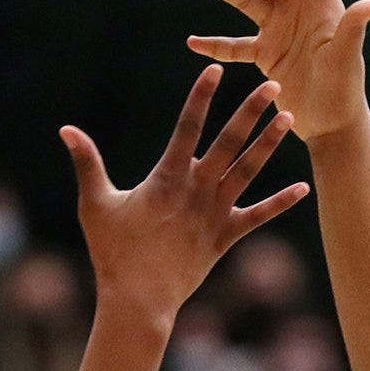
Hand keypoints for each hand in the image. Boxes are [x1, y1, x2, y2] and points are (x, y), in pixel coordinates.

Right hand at [60, 67, 307, 318]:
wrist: (140, 300)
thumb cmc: (114, 253)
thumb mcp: (96, 205)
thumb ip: (88, 164)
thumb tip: (66, 129)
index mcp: (167, 178)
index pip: (188, 127)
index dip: (202, 97)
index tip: (216, 70)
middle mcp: (197, 190)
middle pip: (229, 143)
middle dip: (251, 112)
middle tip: (273, 84)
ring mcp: (215, 214)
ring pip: (248, 171)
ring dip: (268, 144)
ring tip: (288, 118)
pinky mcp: (225, 237)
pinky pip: (258, 217)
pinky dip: (280, 203)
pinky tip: (303, 188)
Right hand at [186, 0, 369, 143]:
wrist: (331, 122)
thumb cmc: (346, 87)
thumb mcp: (348, 55)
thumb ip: (355, 26)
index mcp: (321, 2)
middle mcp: (296, 8)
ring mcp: (277, 29)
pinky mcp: (264, 53)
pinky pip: (233, 45)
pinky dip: (214, 44)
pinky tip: (192, 41)